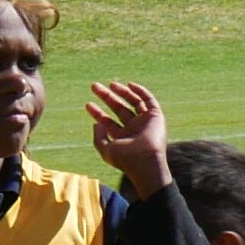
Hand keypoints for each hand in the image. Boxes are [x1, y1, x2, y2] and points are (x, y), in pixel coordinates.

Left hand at [87, 81, 173, 196]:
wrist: (145, 160)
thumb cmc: (125, 159)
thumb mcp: (105, 149)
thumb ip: (98, 137)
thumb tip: (97, 123)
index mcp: (122, 137)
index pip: (108, 121)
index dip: (97, 112)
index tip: (88, 105)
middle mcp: (134, 128)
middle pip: (119, 109)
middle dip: (107, 97)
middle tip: (94, 86)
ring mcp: (145, 122)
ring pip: (134, 102)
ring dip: (122, 92)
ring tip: (110, 84)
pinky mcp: (156, 117)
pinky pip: (149, 101)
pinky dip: (141, 92)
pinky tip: (130, 85)